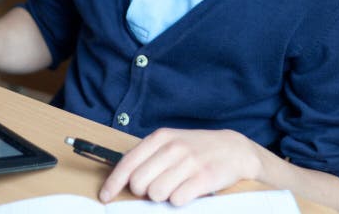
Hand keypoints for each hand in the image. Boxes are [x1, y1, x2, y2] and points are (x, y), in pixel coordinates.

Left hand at [99, 128, 261, 206]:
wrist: (234, 149)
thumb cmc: (196, 148)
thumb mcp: (170, 143)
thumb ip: (148, 157)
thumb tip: (123, 178)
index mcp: (160, 138)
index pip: (128, 163)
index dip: (113, 183)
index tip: (105, 196)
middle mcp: (172, 148)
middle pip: (139, 183)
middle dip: (143, 192)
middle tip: (155, 188)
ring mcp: (188, 163)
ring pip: (156, 193)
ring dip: (162, 196)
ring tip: (174, 187)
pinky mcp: (203, 178)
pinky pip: (177, 200)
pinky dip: (179, 200)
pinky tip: (187, 191)